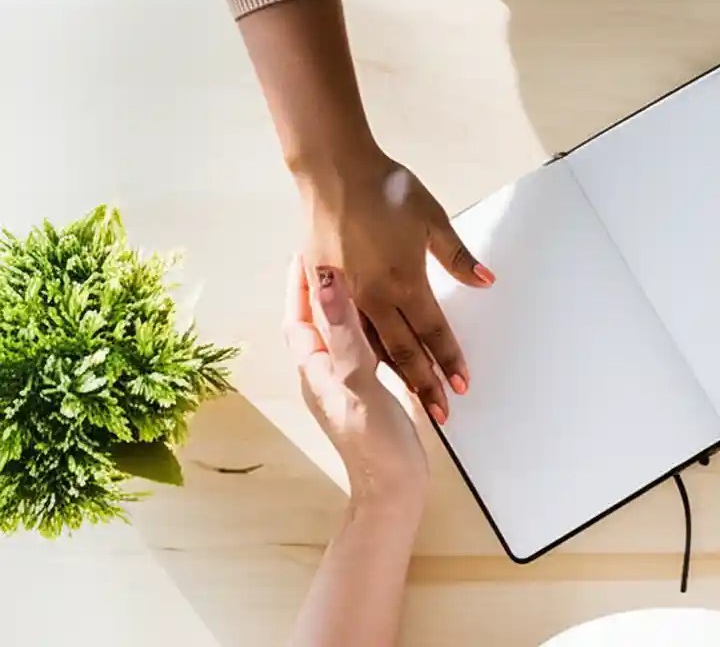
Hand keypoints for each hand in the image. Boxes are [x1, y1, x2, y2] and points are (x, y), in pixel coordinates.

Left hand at [283, 256, 428, 503]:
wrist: (395, 492)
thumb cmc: (373, 444)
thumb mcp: (357, 382)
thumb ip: (344, 332)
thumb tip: (327, 281)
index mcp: (318, 369)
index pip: (300, 318)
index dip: (300, 285)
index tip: (305, 251)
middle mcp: (330, 375)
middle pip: (320, 323)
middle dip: (323, 290)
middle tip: (332, 255)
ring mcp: (351, 385)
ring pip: (345, 336)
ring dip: (350, 308)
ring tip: (361, 279)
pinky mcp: (374, 395)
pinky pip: (370, 352)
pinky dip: (376, 331)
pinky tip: (391, 323)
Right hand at [297, 148, 495, 424]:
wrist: (333, 169)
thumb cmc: (386, 189)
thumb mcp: (431, 218)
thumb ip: (458, 257)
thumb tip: (487, 283)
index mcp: (404, 281)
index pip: (433, 332)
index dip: (449, 360)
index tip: (463, 385)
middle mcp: (373, 297)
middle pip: (403, 352)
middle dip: (425, 383)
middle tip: (442, 413)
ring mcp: (343, 296)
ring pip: (371, 348)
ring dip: (393, 375)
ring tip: (411, 399)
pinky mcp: (322, 288)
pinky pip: (344, 332)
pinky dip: (360, 353)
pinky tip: (367, 366)